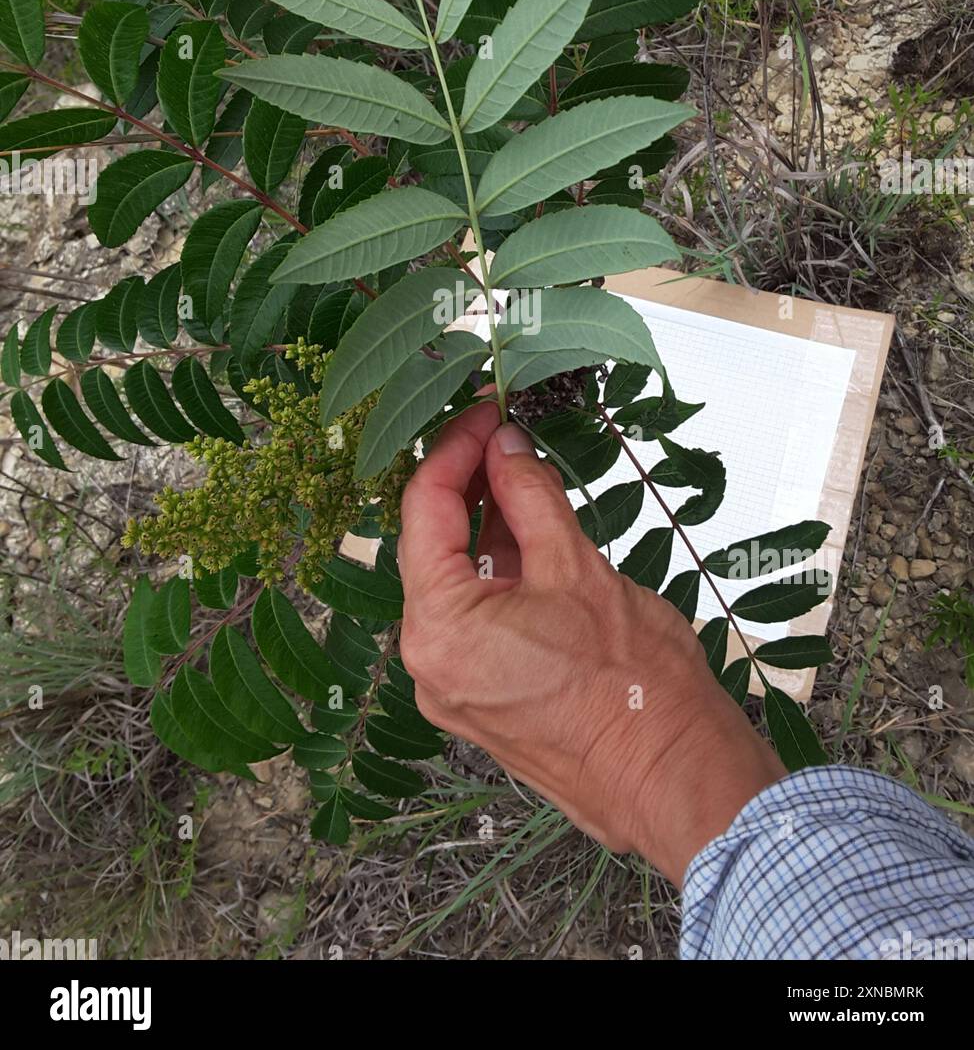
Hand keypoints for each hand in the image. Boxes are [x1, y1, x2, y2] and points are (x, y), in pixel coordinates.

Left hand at [398, 401, 784, 885]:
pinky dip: (498, 574)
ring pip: (455, 584)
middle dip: (467, 485)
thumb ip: (529, 496)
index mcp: (438, 627)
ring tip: (523, 476)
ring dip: (485, 527)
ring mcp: (454, 689)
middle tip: (506, 436)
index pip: (422, 509)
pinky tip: (530, 535)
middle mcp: (429, 663)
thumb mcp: (577, 567)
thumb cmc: (632, 685)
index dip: (454, 449)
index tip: (486, 412)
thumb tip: (505, 446)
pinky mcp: (484, 702)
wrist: (674, 779)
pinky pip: (475, 620)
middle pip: (430, 547)